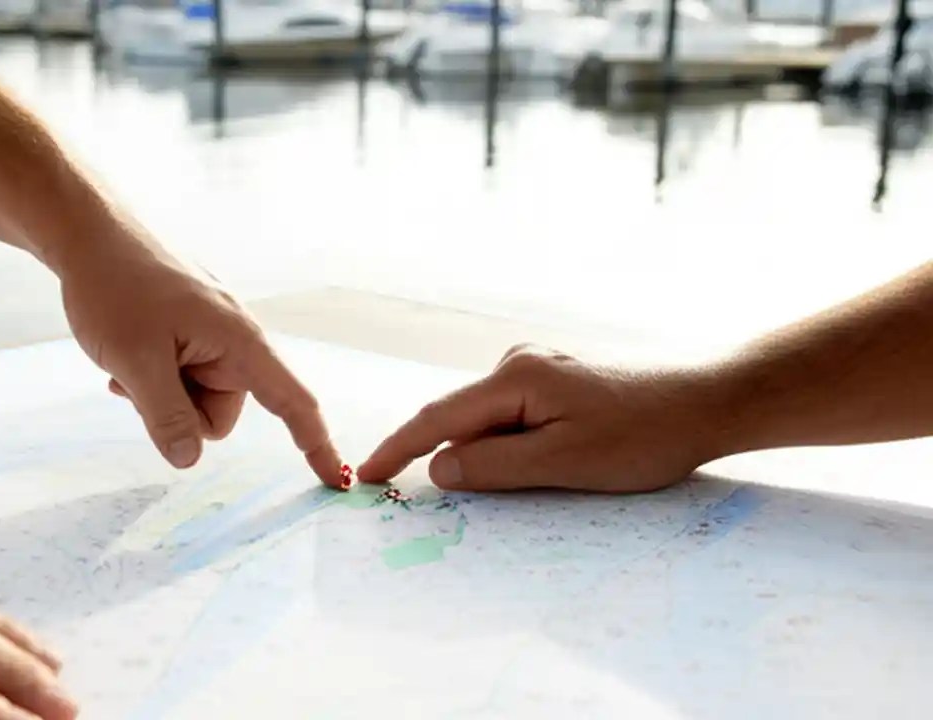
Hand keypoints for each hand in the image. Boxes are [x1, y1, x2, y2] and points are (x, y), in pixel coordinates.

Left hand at [56, 224, 345, 487]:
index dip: (316, 443)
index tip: (337, 480)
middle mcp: (234, 341)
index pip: (292, 401)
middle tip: (139, 377)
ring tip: (130, 361)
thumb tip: (189, 461)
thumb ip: (166, 417)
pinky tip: (127, 357)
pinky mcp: (189, 335)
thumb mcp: (137, 361)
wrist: (90, 236)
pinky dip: (153, 380)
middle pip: (220, 415)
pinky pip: (180, 380)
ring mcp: (210, 338)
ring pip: (194, 401)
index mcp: (239, 342)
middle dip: (179, 412)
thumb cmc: (116, 289)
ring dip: (159, 396)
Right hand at [358, 344, 718, 492]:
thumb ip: (495, 466)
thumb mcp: (564, 462)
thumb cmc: (643, 434)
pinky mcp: (559, 378)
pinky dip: (500, 440)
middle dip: (430, 452)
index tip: (365, 477)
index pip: (437, 418)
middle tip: (401, 489)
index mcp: (514, 377)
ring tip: (477, 486)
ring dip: (474, 450)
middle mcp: (518, 362)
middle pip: (458, 414)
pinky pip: (511, 413)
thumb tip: (439, 468)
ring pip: (486, 416)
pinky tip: (518, 462)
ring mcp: (539, 367)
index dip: (397, 450)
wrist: (710, 399)